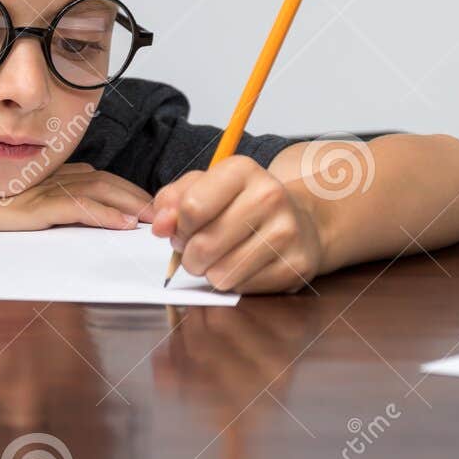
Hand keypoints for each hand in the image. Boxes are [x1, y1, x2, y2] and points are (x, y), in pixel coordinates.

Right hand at [0, 162, 158, 231]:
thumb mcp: (15, 198)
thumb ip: (43, 197)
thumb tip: (73, 202)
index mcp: (47, 175)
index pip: (97, 176)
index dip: (125, 187)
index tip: (147, 201)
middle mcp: (50, 177)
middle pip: (105, 181)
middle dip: (137, 194)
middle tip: (165, 210)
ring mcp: (43, 190)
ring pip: (99, 192)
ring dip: (131, 204)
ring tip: (154, 218)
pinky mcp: (36, 207)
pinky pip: (79, 209)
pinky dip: (105, 215)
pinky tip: (124, 224)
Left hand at [148, 155, 323, 292]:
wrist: (298, 221)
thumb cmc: (240, 204)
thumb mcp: (203, 187)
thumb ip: (172, 201)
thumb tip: (160, 225)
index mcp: (242, 170)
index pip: (191, 207)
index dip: (178, 226)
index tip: (183, 228)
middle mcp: (269, 196)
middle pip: (204, 245)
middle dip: (189, 255)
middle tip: (196, 249)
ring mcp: (286, 232)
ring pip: (221, 273)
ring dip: (210, 272)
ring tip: (218, 258)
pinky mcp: (296, 265)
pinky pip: (243, 288)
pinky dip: (234, 283)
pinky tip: (243, 266)